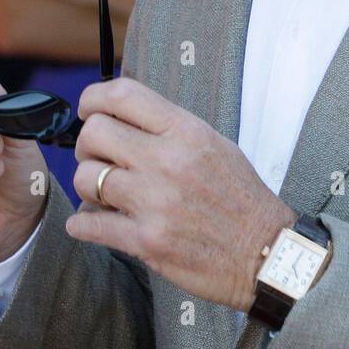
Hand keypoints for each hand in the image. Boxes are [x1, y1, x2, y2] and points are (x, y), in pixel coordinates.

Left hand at [68, 77, 296, 310]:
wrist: (266, 253)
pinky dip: (83, 224)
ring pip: (86, 178)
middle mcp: (168, 161)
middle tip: (98, 159)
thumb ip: (169, 129)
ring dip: (88, 187)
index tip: (89, 110)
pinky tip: (92, 222)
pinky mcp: (146, 241)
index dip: (93, 99)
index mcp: (187, 132)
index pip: (122, 95)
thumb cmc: (241, 199)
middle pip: (94, 133)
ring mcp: (155, 202)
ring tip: (103, 195)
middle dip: (88, 145)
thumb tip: (122, 118)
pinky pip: (88, 224)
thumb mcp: (215, 146)